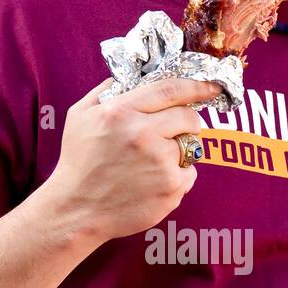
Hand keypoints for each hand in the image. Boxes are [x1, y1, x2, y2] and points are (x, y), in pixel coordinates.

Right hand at [46, 77, 219, 242]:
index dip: (196, 86)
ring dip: (179, 151)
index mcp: (122, 111)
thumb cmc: (78, 163)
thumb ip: (106, 91)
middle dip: (187, 122)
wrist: (77, 211)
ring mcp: (160, 162)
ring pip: (191, 146)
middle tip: (173, 132)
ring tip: (152, 163)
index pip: (171, 89)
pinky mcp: (171, 187)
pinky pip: (190, 173)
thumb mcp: (80, 116)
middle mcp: (143, 134)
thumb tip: (132, 76)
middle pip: (189, 118)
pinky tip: (153, 182)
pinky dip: (178, 176)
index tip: (211, 87)